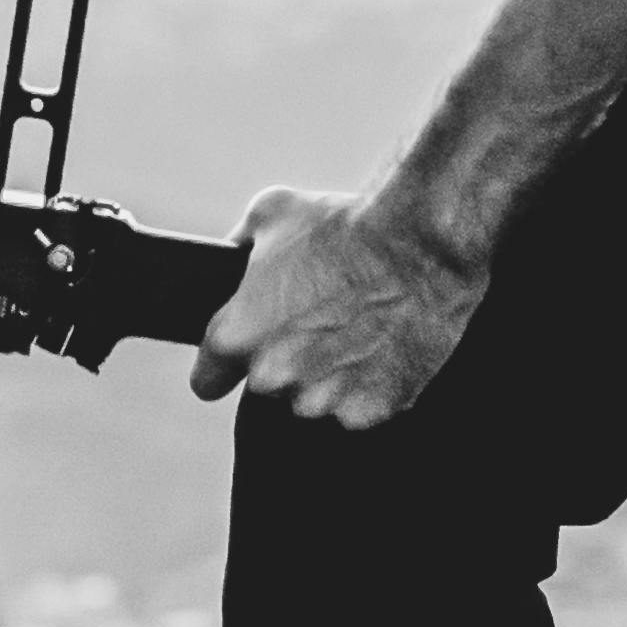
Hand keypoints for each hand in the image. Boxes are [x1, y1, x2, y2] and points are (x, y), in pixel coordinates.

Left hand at [192, 182, 484, 427]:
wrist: (420, 242)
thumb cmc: (345, 225)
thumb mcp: (271, 214)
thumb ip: (239, 251)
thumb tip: (233, 261)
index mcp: (237, 337)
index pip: (206, 380)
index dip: (223, 366)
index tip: (243, 353)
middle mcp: (273, 377)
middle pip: (268, 386)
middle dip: (285, 361)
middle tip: (319, 320)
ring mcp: (323, 400)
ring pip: (315, 400)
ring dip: (328, 377)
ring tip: (357, 330)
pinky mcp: (370, 411)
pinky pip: (360, 407)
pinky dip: (370, 386)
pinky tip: (382, 346)